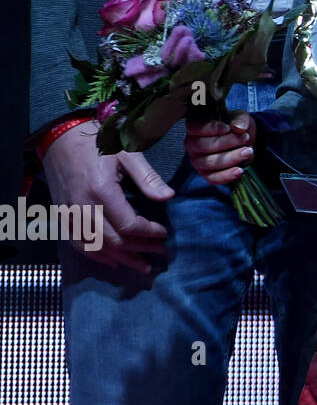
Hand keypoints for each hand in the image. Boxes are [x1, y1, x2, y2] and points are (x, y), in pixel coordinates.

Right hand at [42, 122, 171, 271]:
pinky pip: (79, 244)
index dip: (148, 232)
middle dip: (140, 249)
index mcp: (101, 191)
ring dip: (122, 259)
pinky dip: (97, 256)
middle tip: (160, 252)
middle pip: (114, 240)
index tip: (163, 233)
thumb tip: (168, 197)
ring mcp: (70, 214)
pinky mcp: (63, 217)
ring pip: (97, 247)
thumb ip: (148, 178)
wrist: (61, 139)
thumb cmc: (99, 143)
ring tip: (143, 266)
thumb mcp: (128, 154)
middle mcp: (83, 207)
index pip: (128, 224)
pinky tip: (114, 262)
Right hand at [184, 114, 255, 185]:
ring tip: (247, 152)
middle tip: (245, 138)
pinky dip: (227, 175)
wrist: (243, 142)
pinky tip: (239, 170)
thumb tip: (238, 127)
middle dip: (227, 142)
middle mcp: (192, 144)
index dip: (211, 128)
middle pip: (204, 146)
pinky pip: (213, 178)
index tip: (228, 128)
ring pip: (210, 162)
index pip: (196, 128)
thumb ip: (239, 119)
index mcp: (195, 127)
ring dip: (231, 158)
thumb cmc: (235, 126)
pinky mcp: (206, 174)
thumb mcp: (240, 117)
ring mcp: (198, 161)